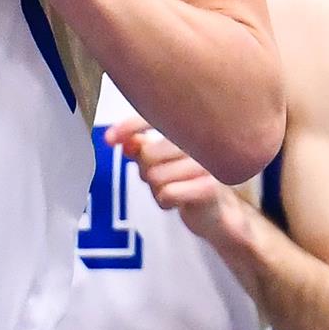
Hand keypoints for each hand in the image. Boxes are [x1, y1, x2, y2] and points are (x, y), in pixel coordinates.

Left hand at [106, 116, 249, 246]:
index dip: (128, 127)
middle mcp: (200, 138)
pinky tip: (176, 200)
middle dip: (146, 171)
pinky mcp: (210, 186)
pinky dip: (165, 201)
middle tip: (160, 177)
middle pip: (148, 154)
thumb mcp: (160, 159)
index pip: (153, 118)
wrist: (218, 211)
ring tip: (172, 188)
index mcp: (188, 125)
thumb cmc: (187, 179)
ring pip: (155, 176)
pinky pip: (167, 193)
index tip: (110, 139)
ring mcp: (207, 162)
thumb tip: (119, 140)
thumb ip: (140, 146)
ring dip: (156, 189)